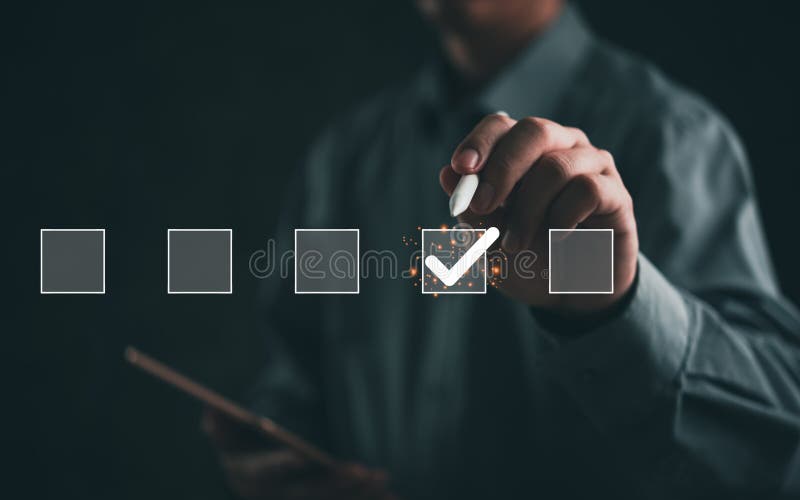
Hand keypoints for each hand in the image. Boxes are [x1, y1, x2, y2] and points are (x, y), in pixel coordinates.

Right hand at [202, 408, 396, 499]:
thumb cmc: (243, 446)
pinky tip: (390, 496)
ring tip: (382, 478)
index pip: (266, 474)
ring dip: (358, 496)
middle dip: (335, 484)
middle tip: (361, 470)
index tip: (302, 455)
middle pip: (307, 495)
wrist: (255, 476)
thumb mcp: (227, 433)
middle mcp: (275, 499)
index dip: (283, 465)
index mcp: (250, 479)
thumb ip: (221, 424)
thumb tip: (212, 410)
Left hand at [440, 114, 637, 312]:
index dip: (480, 142)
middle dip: (503, 168)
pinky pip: (587, 190)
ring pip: (557, 166)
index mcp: (524, 150)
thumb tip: (446, 174)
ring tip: (513, 244)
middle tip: (484, 206)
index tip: (462, 168)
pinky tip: (555, 241)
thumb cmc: (526, 258)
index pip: (501, 125)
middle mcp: (561, 147)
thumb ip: (471, 209)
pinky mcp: (616, 194)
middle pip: (534, 130)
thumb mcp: (488, 240)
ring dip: (527, 211)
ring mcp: (593, 167)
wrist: (569, 295)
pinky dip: (561, 220)